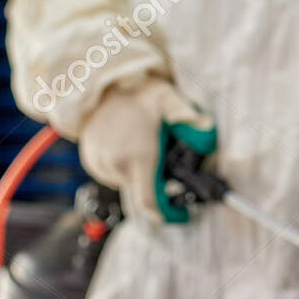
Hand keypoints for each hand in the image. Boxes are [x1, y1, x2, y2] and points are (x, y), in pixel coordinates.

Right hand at [77, 75, 207, 220]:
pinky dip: (123, 168)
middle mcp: (115, 165)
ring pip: (126, 184)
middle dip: (156, 183)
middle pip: (141, 192)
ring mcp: (99, 164)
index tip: (182, 215)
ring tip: (144, 146)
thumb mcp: (170, 100)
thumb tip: (209, 130)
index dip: (166, 214)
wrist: (102, 84)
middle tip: (165, 160)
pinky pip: (111, 175)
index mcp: (137, 156)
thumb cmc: (140, 93)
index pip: (148, 202)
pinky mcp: (90, 161)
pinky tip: (129, 145)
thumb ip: (190, 117)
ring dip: (139, 174)